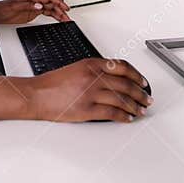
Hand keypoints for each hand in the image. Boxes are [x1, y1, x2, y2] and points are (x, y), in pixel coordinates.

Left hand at [0, 0, 70, 23]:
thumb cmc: (3, 8)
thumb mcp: (15, 7)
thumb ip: (28, 6)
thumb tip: (40, 5)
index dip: (58, 2)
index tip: (65, 8)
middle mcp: (34, 2)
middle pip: (52, 4)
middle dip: (61, 10)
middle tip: (68, 18)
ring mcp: (33, 8)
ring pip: (50, 9)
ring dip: (58, 14)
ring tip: (65, 20)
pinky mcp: (31, 13)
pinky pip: (45, 14)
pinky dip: (52, 16)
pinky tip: (56, 20)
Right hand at [26, 58, 151, 121]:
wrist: (36, 95)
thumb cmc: (52, 83)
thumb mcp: (76, 68)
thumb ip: (95, 71)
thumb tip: (114, 78)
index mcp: (91, 64)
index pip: (122, 67)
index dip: (137, 75)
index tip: (143, 82)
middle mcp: (93, 77)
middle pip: (126, 84)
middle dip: (141, 93)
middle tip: (147, 98)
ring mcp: (90, 93)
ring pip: (121, 99)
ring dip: (135, 106)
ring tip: (140, 110)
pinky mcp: (87, 109)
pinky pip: (111, 113)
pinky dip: (123, 116)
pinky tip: (127, 118)